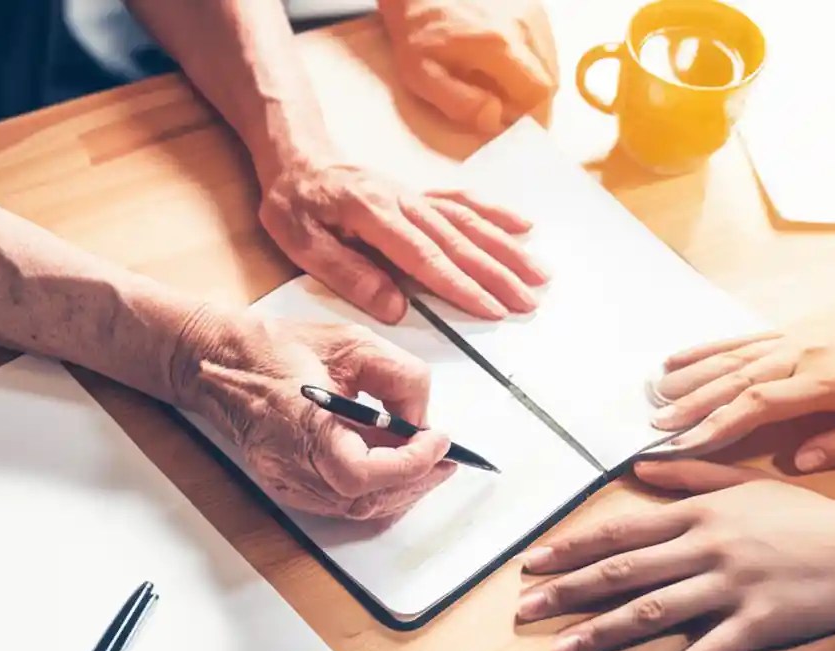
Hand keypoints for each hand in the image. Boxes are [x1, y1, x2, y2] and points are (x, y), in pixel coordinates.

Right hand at [173, 304, 457, 518]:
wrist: (217, 362)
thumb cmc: (272, 349)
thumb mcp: (352, 343)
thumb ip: (399, 378)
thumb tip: (422, 416)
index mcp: (304, 427)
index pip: (365, 473)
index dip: (411, 463)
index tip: (439, 440)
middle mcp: (292, 465)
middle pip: (366, 500)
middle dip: (416, 481)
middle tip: (445, 458)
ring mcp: (286, 481)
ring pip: (356, 509)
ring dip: (398, 489)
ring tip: (426, 462)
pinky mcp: (286, 485)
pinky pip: (339, 503)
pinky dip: (373, 490)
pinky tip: (390, 467)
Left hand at [260, 158, 548, 322]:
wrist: (298, 156)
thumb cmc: (295, 202)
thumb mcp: (301, 243)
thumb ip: (348, 274)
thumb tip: (394, 307)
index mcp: (374, 215)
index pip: (426, 257)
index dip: (461, 286)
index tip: (491, 309)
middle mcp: (405, 202)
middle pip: (459, 242)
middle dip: (498, 274)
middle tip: (529, 303)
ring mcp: (416, 195)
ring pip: (470, 222)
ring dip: (506, 249)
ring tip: (539, 274)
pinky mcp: (420, 194)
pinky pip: (464, 202)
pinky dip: (495, 213)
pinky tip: (523, 226)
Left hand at [379, 0, 558, 133]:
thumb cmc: (415, 31)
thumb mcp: (422, 75)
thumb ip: (460, 103)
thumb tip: (494, 121)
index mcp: (499, 47)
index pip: (540, 94)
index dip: (532, 118)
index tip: (516, 129)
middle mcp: (523, 25)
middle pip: (549, 79)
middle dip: (532, 103)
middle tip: (507, 110)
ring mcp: (530, 10)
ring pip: (550, 60)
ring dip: (533, 80)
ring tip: (505, 85)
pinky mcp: (529, 3)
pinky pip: (544, 42)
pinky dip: (532, 60)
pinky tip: (507, 62)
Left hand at [517, 467, 834, 650]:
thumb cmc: (807, 516)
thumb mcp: (745, 484)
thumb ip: (688, 475)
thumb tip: (637, 468)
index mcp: (698, 513)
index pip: (620, 531)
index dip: (571, 547)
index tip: (533, 561)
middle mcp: (705, 547)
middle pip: (622, 571)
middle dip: (568, 590)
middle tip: (525, 608)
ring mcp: (729, 587)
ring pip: (650, 611)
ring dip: (600, 632)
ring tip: (560, 650)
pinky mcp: (756, 624)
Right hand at [650, 270, 834, 470]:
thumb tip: (798, 462)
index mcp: (825, 382)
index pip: (755, 407)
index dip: (714, 428)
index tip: (681, 446)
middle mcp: (801, 355)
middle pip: (732, 382)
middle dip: (691, 407)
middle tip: (655, 428)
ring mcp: (797, 337)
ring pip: (732, 358)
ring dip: (693, 377)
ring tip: (657, 395)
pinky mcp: (800, 327)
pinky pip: (745, 339)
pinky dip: (711, 348)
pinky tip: (686, 357)